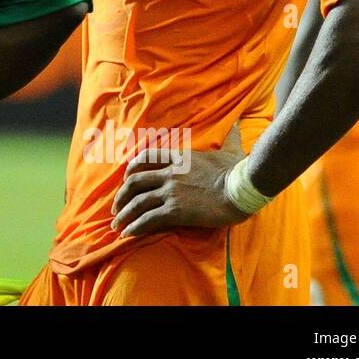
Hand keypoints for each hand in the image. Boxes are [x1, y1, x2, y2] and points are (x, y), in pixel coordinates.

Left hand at [111, 122, 249, 236]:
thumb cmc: (238, 171)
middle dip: (122, 195)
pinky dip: (135, 226)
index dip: (132, 168)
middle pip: (135, 182)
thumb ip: (230, 138)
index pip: (147, 157)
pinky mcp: (175, 210)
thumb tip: (237, 125)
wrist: (242, 188)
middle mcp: (169, 173)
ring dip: (124, 214)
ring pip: (138, 202)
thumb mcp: (231, 150)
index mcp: (179, 158)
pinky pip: (148, 219)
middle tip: (116, 206)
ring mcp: (171, 191)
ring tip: (116, 224)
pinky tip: (128, 233)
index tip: (125, 177)